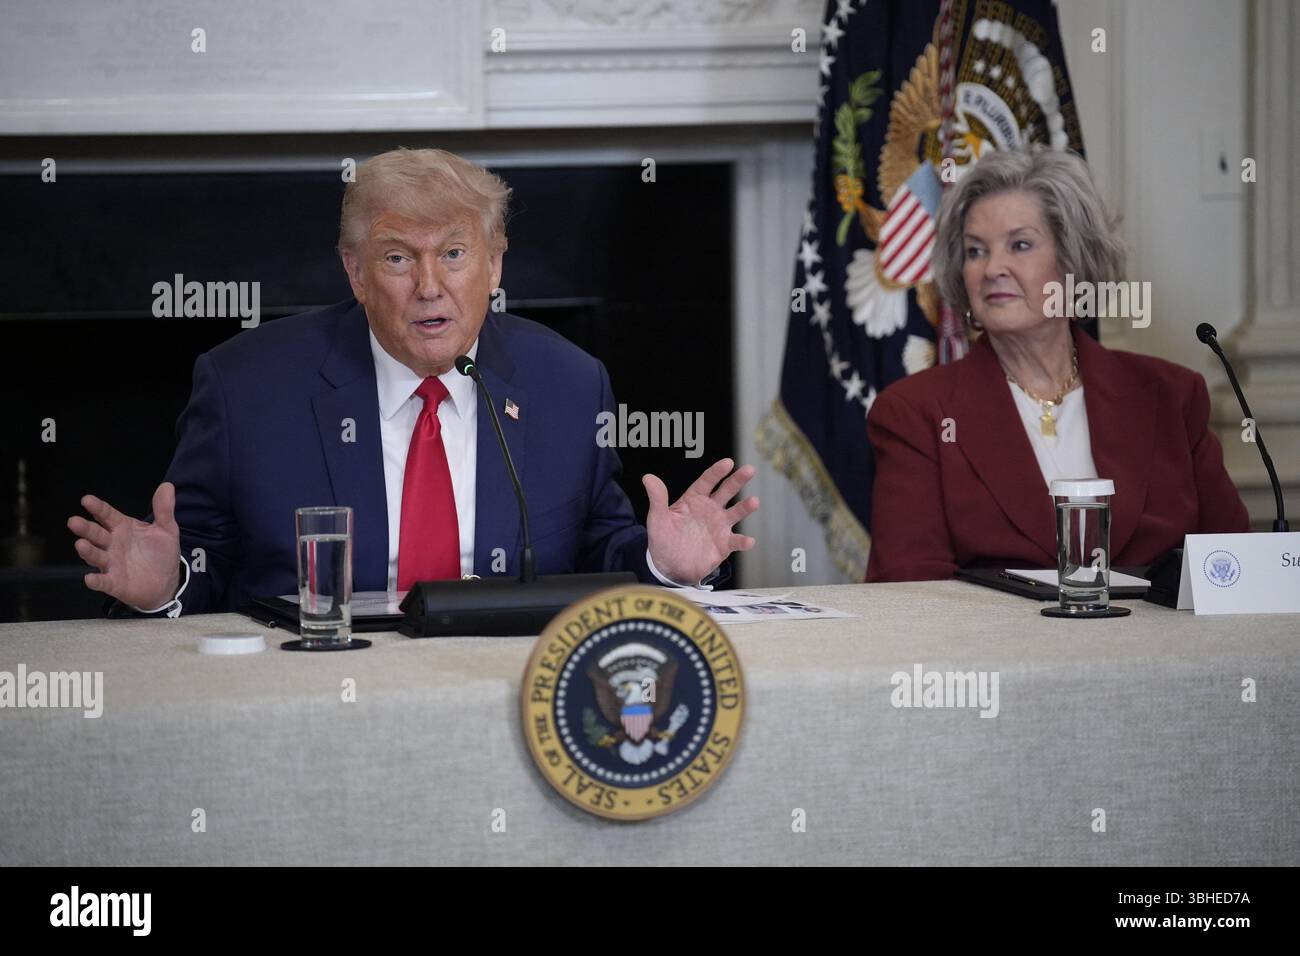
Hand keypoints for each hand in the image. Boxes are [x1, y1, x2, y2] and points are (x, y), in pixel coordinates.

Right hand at [67, 482, 181, 609]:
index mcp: (122, 528)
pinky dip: (96, 581)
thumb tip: (168, 486)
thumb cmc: (160, 553)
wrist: (166, 581)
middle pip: (96, 534)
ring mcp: (111, 563)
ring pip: (96, 556)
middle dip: (85, 528)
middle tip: (74, 521)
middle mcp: (113, 544)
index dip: (97, 508)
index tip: (86, 500)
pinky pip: (103, 582)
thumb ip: (164, 509)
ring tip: (81, 544)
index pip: (107, 515)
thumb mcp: (166, 529)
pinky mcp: (114, 583)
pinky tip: (90, 579)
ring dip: (88, 551)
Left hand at [643, 458, 759, 583]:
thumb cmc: (663, 538)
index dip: (717, 472)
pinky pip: (736, 541)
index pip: (707, 481)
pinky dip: (743, 541)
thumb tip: (647, 477)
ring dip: (745, 507)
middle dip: (738, 480)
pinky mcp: (724, 544)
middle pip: (726, 491)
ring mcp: (719, 526)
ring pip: (736, 513)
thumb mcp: (657, 518)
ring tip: (754, 502)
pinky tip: (749, 540)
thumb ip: (657, 498)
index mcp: (695, 499)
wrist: (669, 566)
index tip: (728, 463)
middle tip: (749, 469)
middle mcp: (710, 509)